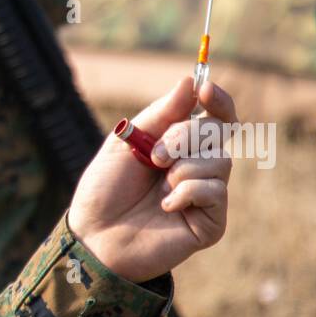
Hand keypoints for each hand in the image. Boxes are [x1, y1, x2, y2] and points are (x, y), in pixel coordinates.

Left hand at [67, 77, 235, 282]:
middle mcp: (198, 168)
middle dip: (186, 137)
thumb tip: (190, 81)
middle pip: (219, 133)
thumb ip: (160, 113)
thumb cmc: (105, 191)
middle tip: (155, 157)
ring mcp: (206, 196)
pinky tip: (165, 206)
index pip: (216, 117)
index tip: (204, 90)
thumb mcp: (126, 143)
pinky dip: (188, 192)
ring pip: (221, 161)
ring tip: (159, 185)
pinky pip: (216, 191)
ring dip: (184, 167)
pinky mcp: (210, 223)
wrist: (93, 235)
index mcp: (180, 147)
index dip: (217, 100)